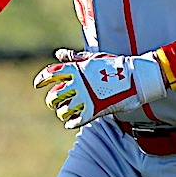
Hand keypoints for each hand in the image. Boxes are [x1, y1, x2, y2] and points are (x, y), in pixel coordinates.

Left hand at [33, 48, 167, 128]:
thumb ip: (74, 58)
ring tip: (64, 112)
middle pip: (54, 95)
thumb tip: (58, 54)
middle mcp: (79, 83)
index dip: (42, 79)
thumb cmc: (116, 65)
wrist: (137, 76)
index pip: (52, 73)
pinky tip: (71, 122)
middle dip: (51, 100)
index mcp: (77, 69)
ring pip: (63, 109)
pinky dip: (71, 122)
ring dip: (61, 112)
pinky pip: (77, 120)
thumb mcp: (93, 58)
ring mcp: (87, 97)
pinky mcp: (96, 110)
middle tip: (53, 103)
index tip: (37, 85)